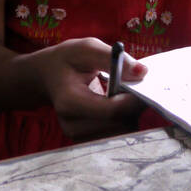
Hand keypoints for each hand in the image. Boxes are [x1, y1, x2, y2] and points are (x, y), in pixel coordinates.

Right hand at [32, 37, 148, 141]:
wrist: (47, 77)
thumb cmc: (68, 60)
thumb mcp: (87, 48)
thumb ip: (114, 59)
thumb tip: (142, 72)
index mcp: (70, 102)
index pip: (112, 111)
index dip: (134, 99)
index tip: (143, 83)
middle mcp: (72, 125)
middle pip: (120, 124)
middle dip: (134, 106)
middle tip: (133, 86)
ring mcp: (79, 137)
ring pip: (122, 132)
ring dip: (130, 114)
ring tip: (122, 95)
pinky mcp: (87, 141)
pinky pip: (118, 136)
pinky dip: (124, 120)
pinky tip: (117, 105)